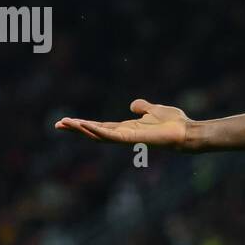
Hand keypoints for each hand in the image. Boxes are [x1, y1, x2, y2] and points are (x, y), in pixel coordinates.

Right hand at [55, 99, 190, 147]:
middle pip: (95, 132)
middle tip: (58, 124)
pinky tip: (84, 125)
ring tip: (65, 123)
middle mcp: (124, 135)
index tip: (67, 121)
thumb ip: (143, 107)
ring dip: (82, 129)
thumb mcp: (154, 110)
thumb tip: (133, 105)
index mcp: (127, 128)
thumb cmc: (174, 123)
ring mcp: (127, 138)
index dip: (84, 124)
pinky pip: (111, 136)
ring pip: (99, 135)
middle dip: (77, 129)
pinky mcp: (133, 139)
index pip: (101, 127)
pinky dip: (97, 131)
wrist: (187, 132)